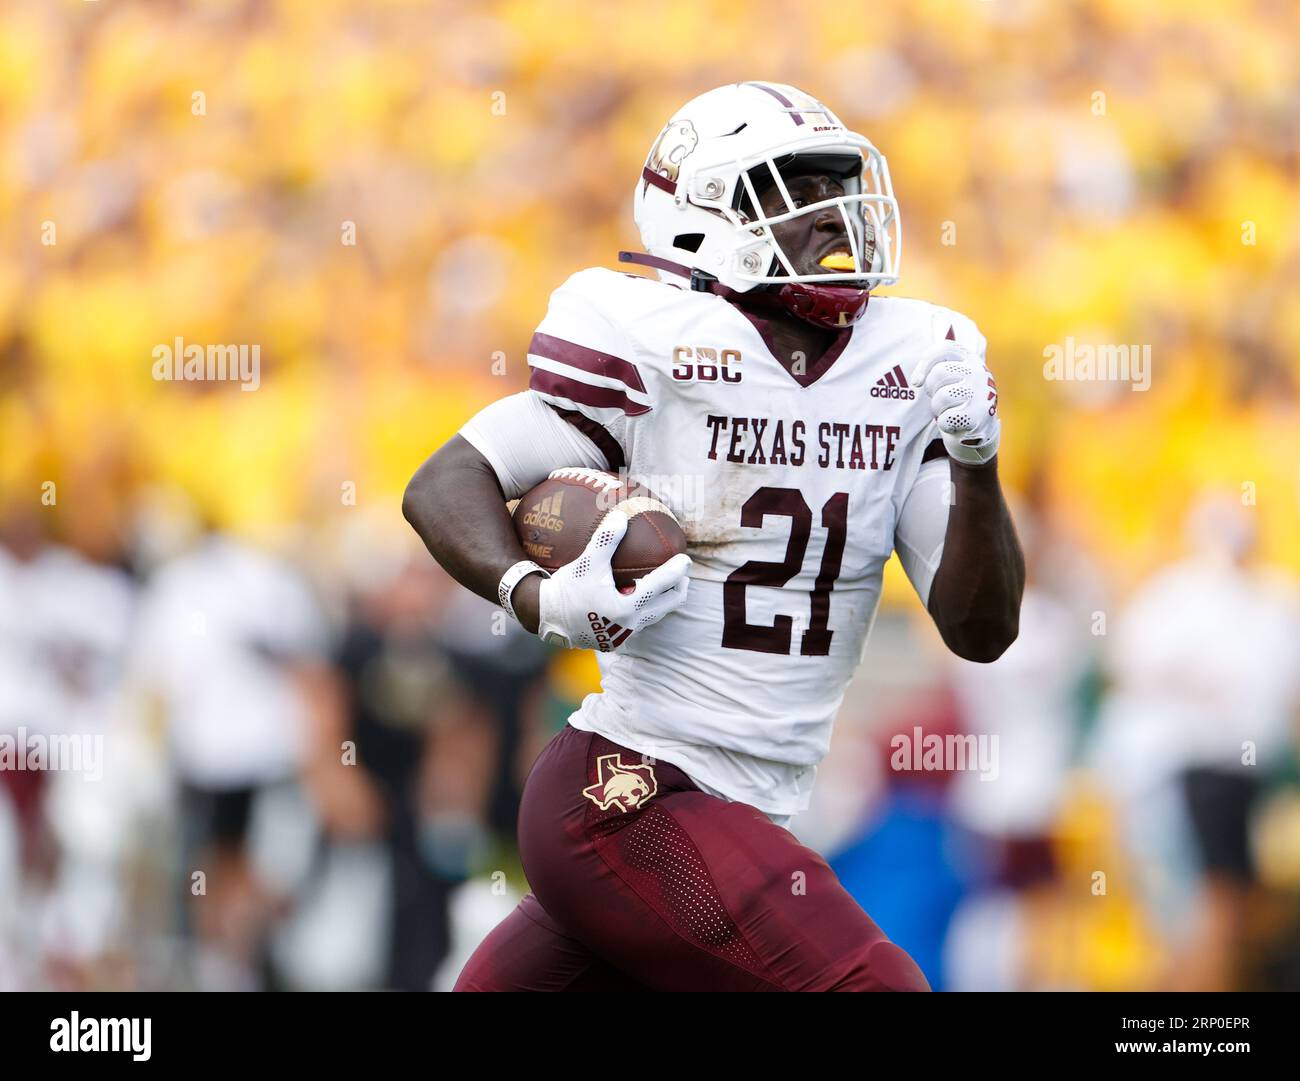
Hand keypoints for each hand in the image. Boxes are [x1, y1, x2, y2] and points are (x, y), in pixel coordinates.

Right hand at [537, 510, 690, 650]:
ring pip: (654, 616)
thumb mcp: (587, 562)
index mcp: (627, 606)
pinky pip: (638, 623)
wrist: (545, 617)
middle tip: (684, 575)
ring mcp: (622, 635)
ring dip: (664, 601)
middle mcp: (629, 624)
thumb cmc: (567, 588)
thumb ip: (606, 540)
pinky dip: (645, 609)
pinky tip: (639, 598)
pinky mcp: (613, 640)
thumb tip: (622, 516)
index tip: (686, 559)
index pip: (661, 586)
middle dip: (679, 589)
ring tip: (667, 587)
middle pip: (667, 606)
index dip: (676, 571)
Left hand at [911, 340, 999, 466]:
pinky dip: (944, 423)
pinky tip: (955, 422)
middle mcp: (978, 371)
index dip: (925, 363)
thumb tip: (916, 381)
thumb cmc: (956, 395)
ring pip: (942, 396)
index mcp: (970, 358)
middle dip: (932, 387)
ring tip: (949, 409)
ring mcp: (980, 393)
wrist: (980, 424)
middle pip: (939, 372)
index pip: (945, 347)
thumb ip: (935, 366)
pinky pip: (946, 419)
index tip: (917, 382)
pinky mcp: (978, 415)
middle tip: (940, 395)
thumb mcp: (950, 374)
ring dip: (937, 407)